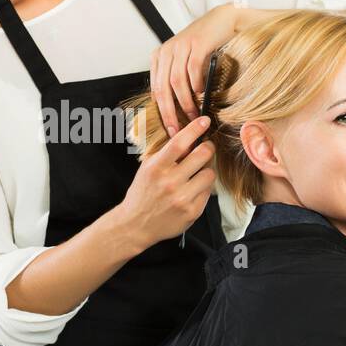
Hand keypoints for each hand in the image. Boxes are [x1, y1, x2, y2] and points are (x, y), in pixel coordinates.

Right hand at [113, 115, 214, 252]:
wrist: (136, 224)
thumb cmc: (143, 192)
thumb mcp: (147, 168)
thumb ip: (166, 153)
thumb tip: (189, 137)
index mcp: (156, 168)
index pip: (179, 142)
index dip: (195, 128)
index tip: (204, 120)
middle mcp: (169, 183)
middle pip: (202, 155)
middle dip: (207, 148)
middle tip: (206, 148)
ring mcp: (182, 199)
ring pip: (209, 174)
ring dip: (206, 171)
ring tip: (196, 174)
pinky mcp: (192, 212)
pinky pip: (208, 192)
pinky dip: (202, 188)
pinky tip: (192, 190)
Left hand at [150, 4, 236, 137]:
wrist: (223, 21)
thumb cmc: (205, 44)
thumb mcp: (184, 61)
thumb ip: (176, 79)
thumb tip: (173, 109)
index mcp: (160, 56)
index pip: (156, 89)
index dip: (161, 112)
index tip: (170, 128)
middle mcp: (167, 50)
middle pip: (163, 88)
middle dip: (169, 112)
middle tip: (177, 129)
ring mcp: (181, 46)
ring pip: (177, 81)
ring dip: (185, 102)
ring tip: (194, 115)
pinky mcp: (197, 43)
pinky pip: (193, 69)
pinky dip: (197, 84)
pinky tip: (202, 93)